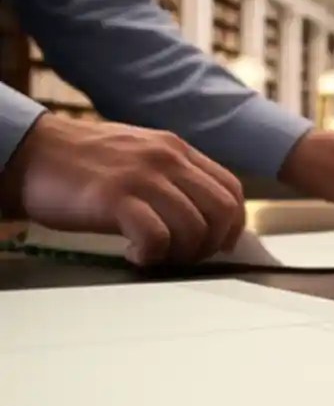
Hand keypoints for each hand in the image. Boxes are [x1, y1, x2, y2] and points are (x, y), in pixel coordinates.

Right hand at [0, 115, 244, 265]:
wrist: (29, 152)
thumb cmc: (81, 162)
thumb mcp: (139, 154)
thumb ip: (173, 175)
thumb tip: (203, 213)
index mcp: (176, 149)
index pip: (230, 189)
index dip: (233, 223)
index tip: (220, 244)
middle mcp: (167, 159)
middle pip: (221, 211)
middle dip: (211, 243)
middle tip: (184, 256)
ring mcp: (142, 178)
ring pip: (194, 227)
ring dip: (180, 253)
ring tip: (154, 254)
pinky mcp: (115, 199)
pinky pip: (157, 238)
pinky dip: (151, 255)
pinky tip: (132, 254)